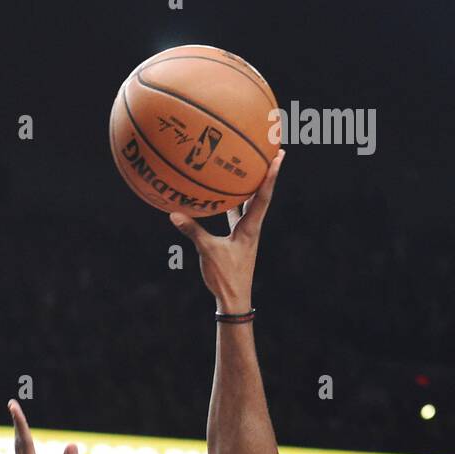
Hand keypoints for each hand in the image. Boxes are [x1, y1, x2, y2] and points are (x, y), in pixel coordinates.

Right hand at [169, 149, 284, 313]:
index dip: (271, 175)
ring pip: (251, 204)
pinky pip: (237, 216)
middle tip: (271, 152)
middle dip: (266, 174)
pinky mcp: (238, 240)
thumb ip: (193, 231)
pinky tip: (226, 195)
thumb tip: (174, 214)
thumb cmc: (225, 277)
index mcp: (250, 228)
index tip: (279, 155)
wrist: (234, 300)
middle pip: (262, 194)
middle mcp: (252, 227)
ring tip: (251, 166)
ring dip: (252, 186)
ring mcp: (246, 234)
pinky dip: (233, 203)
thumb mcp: (207, 252)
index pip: (263, 196)